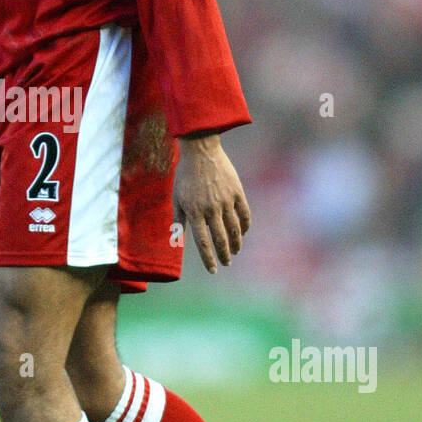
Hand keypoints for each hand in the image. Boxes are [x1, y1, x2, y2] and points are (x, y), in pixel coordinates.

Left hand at [173, 132, 250, 273]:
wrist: (201, 151)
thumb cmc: (185, 175)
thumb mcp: (177, 197)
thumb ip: (179, 220)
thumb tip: (176, 240)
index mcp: (195, 212)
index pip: (203, 243)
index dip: (209, 259)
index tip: (213, 270)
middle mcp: (211, 209)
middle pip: (221, 239)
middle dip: (224, 255)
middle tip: (226, 263)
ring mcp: (226, 201)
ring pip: (235, 229)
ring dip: (236, 243)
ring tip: (235, 251)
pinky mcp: (237, 192)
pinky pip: (245, 214)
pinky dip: (245, 226)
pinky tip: (243, 233)